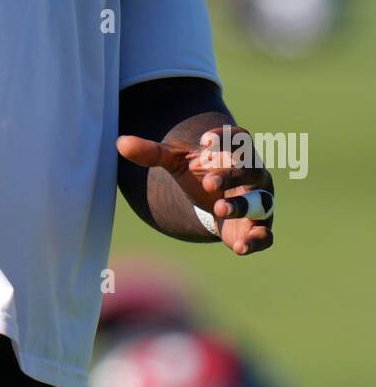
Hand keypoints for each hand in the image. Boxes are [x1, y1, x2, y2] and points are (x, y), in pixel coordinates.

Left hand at [116, 125, 273, 256]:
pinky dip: (256, 240)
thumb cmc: (200, 174)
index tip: (206, 140)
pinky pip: (266, 234)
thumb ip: (152, 153)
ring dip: (242, 205)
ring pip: (260, 201)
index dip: (226, 138)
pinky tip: (240, 248)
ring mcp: (260, 200)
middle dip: (229, 176)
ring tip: (219, 210)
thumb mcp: (176, 162)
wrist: (216, 204)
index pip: (238, 138)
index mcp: (235, 151)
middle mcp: (254, 173)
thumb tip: (120, 143)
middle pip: (248, 169)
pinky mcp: (260, 227)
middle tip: (208, 183)